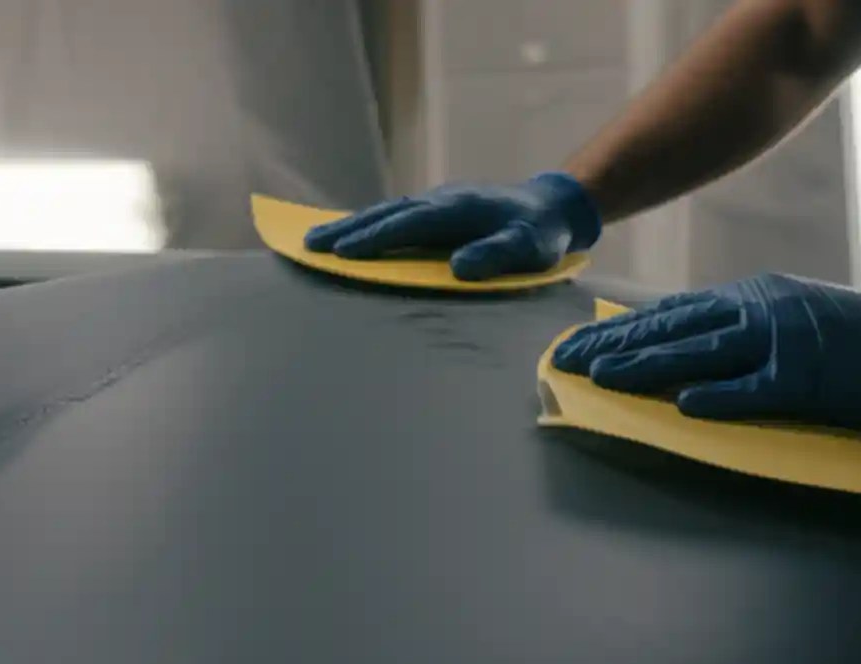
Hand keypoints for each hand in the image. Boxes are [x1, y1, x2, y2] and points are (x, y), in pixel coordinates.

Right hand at [304, 172, 600, 280]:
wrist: (552, 205)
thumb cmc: (541, 234)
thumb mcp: (528, 248)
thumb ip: (497, 255)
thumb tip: (459, 266)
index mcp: (458, 210)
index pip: (408, 224)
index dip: (374, 238)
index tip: (342, 252)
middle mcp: (441, 200)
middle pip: (386, 213)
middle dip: (347, 229)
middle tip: (309, 244)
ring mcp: (437, 200)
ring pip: (386, 211)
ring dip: (351, 224)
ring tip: (316, 238)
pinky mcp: (437, 207)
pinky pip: (396, 213)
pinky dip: (369, 222)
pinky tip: (351, 232)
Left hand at [553, 273, 860, 431]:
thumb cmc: (855, 341)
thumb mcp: (787, 323)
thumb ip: (737, 336)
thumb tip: (680, 361)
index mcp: (750, 298)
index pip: (669, 313)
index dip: (619, 330)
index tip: (575, 344)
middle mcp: (759, 310)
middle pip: (672, 326)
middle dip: (615, 344)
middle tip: (566, 361)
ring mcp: (784, 340)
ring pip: (702, 349)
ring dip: (648, 364)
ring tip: (602, 378)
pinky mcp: (812, 376)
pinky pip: (758, 388)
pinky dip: (721, 396)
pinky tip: (683, 406)